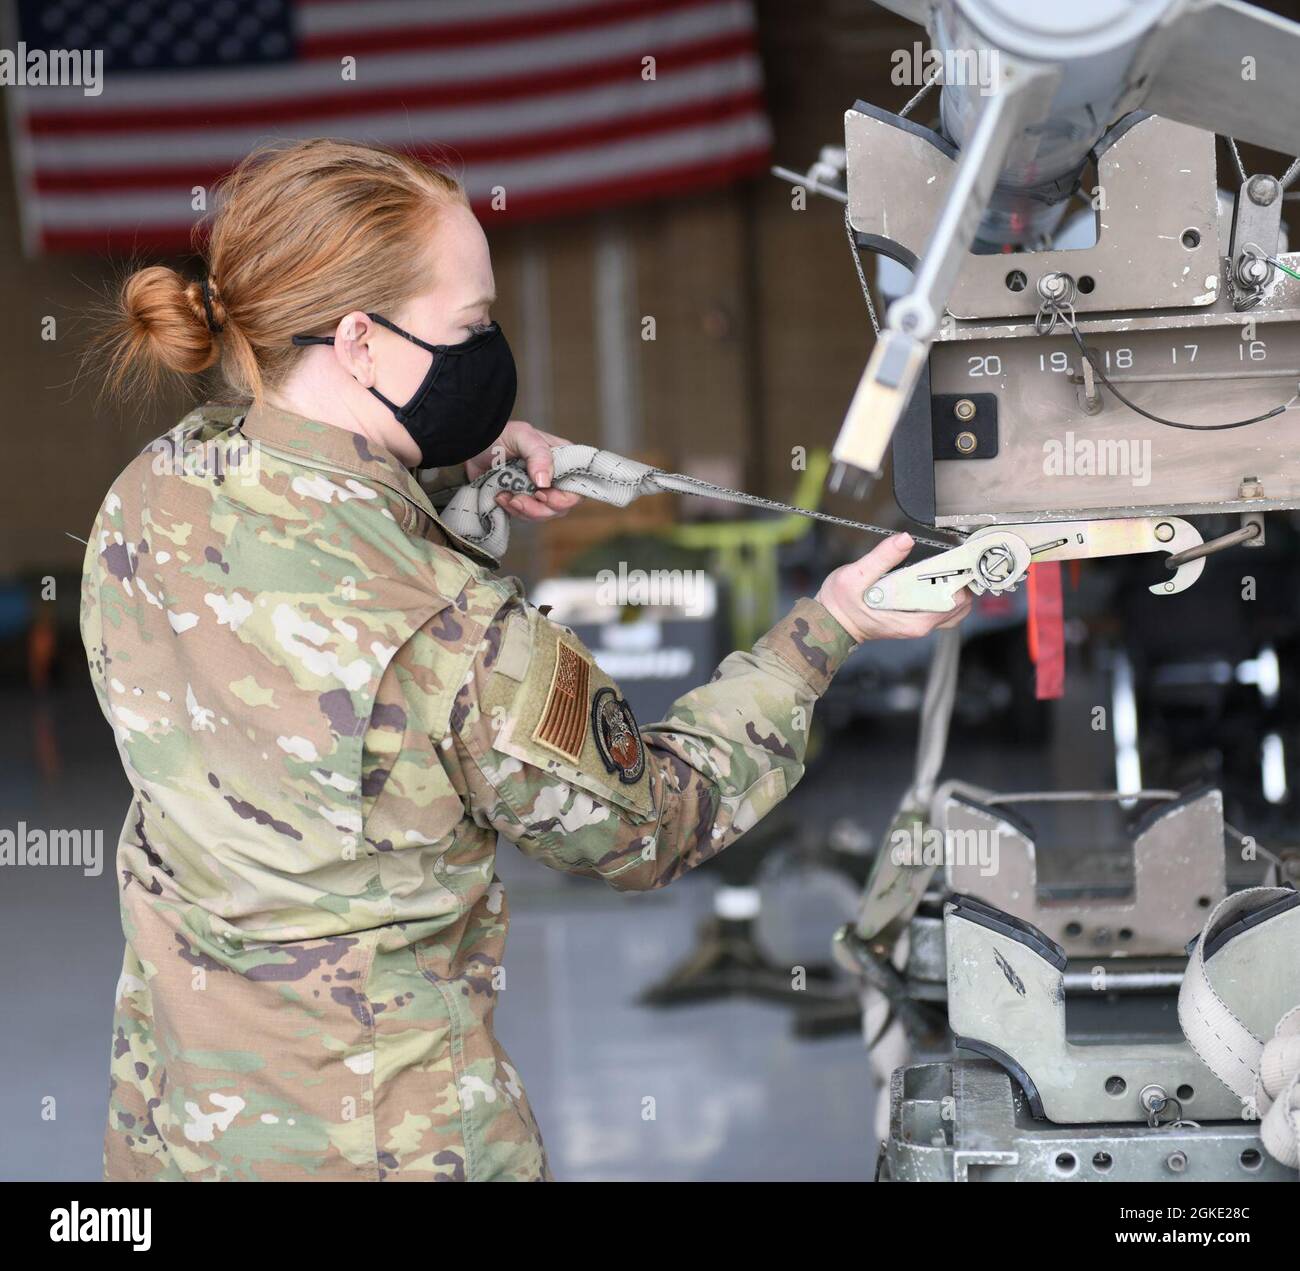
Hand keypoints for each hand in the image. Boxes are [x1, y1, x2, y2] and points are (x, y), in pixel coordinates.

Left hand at [466, 420, 582, 521]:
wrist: (471, 446)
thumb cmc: (499, 434)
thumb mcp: (522, 436)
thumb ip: (538, 455)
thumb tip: (545, 483)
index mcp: (562, 460)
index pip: (577, 488)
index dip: (563, 498)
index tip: (542, 494)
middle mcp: (555, 477)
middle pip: (561, 507)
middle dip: (539, 509)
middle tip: (518, 499)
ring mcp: (539, 491)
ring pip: (544, 514)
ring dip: (524, 511)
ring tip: (506, 497)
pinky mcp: (523, 500)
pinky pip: (526, 516)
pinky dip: (513, 511)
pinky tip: (500, 497)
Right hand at [816, 533, 971, 641]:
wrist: (830, 623)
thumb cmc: (840, 605)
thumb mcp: (855, 577)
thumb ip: (882, 558)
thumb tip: (904, 539)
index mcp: (912, 621)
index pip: (953, 602)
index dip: (960, 579)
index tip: (958, 559)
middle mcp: (919, 626)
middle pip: (959, 606)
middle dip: (961, 582)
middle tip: (953, 559)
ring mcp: (918, 624)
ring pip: (953, 609)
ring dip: (955, 587)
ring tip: (947, 566)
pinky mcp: (914, 619)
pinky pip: (941, 608)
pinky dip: (945, 593)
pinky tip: (937, 576)